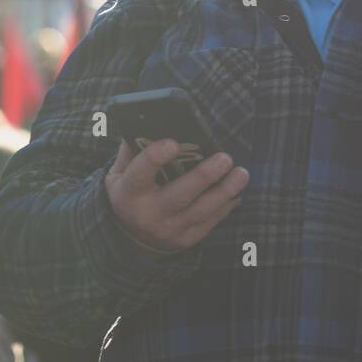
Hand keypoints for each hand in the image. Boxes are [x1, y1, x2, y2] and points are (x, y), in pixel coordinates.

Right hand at [105, 139, 248, 253]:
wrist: (130, 237)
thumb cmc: (129, 193)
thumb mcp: (120, 173)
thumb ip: (131, 150)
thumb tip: (150, 122)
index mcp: (129, 193)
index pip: (140, 174)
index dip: (155, 158)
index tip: (173, 143)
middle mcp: (149, 214)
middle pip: (178, 196)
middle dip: (204, 177)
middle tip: (225, 158)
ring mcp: (169, 230)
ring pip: (200, 211)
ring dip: (224, 192)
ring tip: (242, 174)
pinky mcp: (186, 239)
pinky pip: (209, 222)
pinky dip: (225, 205)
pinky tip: (237, 191)